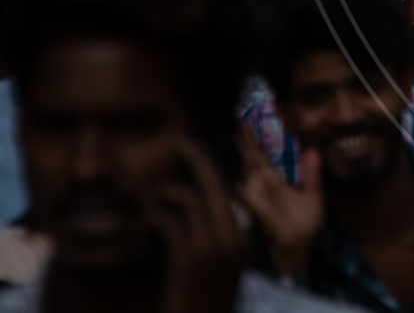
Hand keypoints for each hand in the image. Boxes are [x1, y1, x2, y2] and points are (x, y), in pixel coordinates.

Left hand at [150, 138, 243, 312]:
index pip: (229, 193)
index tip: (198, 154)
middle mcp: (232, 239)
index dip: (212, 170)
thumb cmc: (205, 304)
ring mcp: (212, 249)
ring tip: (150, 194)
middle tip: (181, 143)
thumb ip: (218, 242)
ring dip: (166, 192)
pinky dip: (154, 217)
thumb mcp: (221, 270)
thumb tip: (201, 215)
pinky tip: (145, 220)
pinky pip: (169, 224)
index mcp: (242, 239)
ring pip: (189, 202)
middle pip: (214, 186)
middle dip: (197, 160)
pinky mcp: (189, 261)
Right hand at [236, 124, 322, 279]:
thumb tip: (313, 149)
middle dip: (249, 132)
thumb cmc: (304, 223)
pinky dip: (247, 173)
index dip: (265, 133)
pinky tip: (247, 157)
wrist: (299, 246)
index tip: (264, 112)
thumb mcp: (313, 194)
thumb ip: (312, 173)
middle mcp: (265, 181)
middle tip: (244, 110)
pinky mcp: (254, 202)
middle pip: (254, 151)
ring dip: (246, 144)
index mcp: (279, 178)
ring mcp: (258, 190)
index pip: (270, 151)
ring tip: (242, 121)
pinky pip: (246, 186)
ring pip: (248, 162)